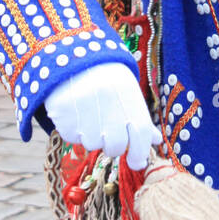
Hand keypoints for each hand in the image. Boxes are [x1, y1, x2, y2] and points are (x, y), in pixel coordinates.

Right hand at [45, 62, 160, 169]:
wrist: (73, 57)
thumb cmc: (106, 80)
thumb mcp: (127, 92)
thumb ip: (140, 117)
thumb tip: (155, 140)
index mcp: (128, 96)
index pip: (141, 134)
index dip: (140, 153)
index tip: (137, 162)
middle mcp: (108, 103)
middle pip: (116, 147)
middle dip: (113, 146)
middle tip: (107, 133)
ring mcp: (84, 109)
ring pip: (92, 145)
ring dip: (91, 136)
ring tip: (89, 114)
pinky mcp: (63, 113)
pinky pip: (71, 137)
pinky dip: (73, 131)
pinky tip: (75, 112)